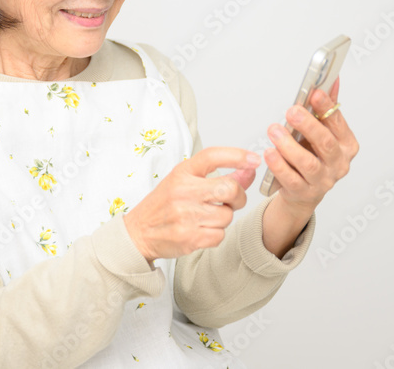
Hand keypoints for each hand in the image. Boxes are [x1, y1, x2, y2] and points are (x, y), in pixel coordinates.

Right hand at [122, 147, 259, 262]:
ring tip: (205, 217)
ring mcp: (186, 215)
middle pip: (230, 189)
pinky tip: (201, 230)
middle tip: (232, 200)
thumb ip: (220, 176)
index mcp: (182, 173)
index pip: (212, 156)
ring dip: (223, 218)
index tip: (254, 159)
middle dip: (238, 197)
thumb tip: (250, 169)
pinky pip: (220, 235)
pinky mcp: (189, 237)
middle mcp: (183, 191)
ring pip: (227, 215)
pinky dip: (215, 234)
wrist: (138, 233)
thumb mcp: (186, 182)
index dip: (237, 155)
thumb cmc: (164, 204)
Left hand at [264, 76, 357, 215]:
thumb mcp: (322, 131)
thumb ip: (326, 106)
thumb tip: (332, 79)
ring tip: (274, 130)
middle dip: (308, 125)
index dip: (326, 107)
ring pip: (308, 163)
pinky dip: (279, 166)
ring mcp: (323, 181)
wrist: (305, 190)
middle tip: (292, 111)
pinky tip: (269, 153)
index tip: (314, 93)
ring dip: (289, 146)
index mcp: (347, 144)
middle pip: (325, 143)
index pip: (337, 123)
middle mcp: (339, 163)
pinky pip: (291, 179)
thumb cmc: (314, 154)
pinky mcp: (304, 192)